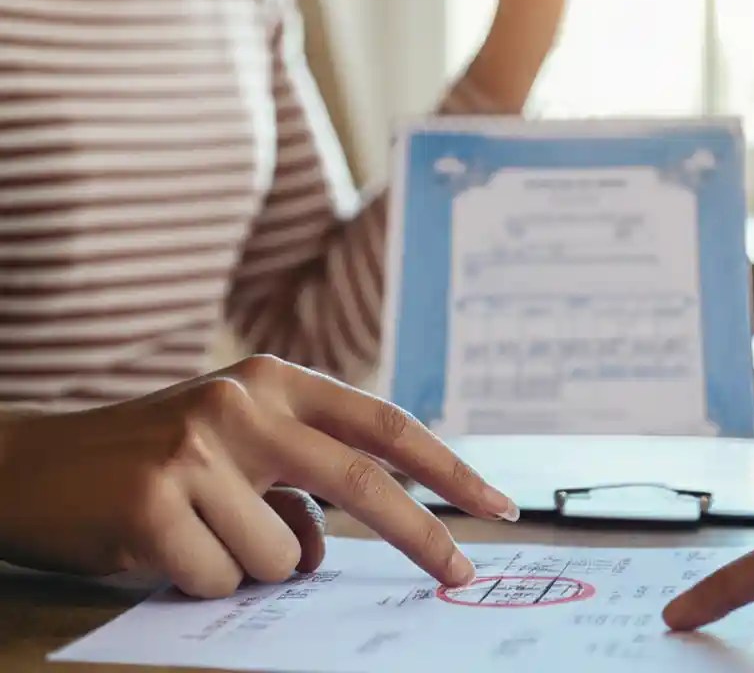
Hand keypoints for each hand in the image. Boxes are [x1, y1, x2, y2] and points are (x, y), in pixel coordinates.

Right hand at [0, 356, 517, 597]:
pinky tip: (160, 550)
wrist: (30, 466)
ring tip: (201, 539)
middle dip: (423, 536)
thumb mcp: (235, 444)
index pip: (383, 425)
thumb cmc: (151, 461)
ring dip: (255, 570)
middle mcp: (241, 402)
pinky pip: (223, 581)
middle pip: (362, 482)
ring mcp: (196, 448)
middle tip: (460, 578)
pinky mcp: (153, 502)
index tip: (496, 505)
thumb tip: (345, 546)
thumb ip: (299, 475)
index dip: (446, 468)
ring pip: (284, 555)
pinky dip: (203, 583)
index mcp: (273, 380)